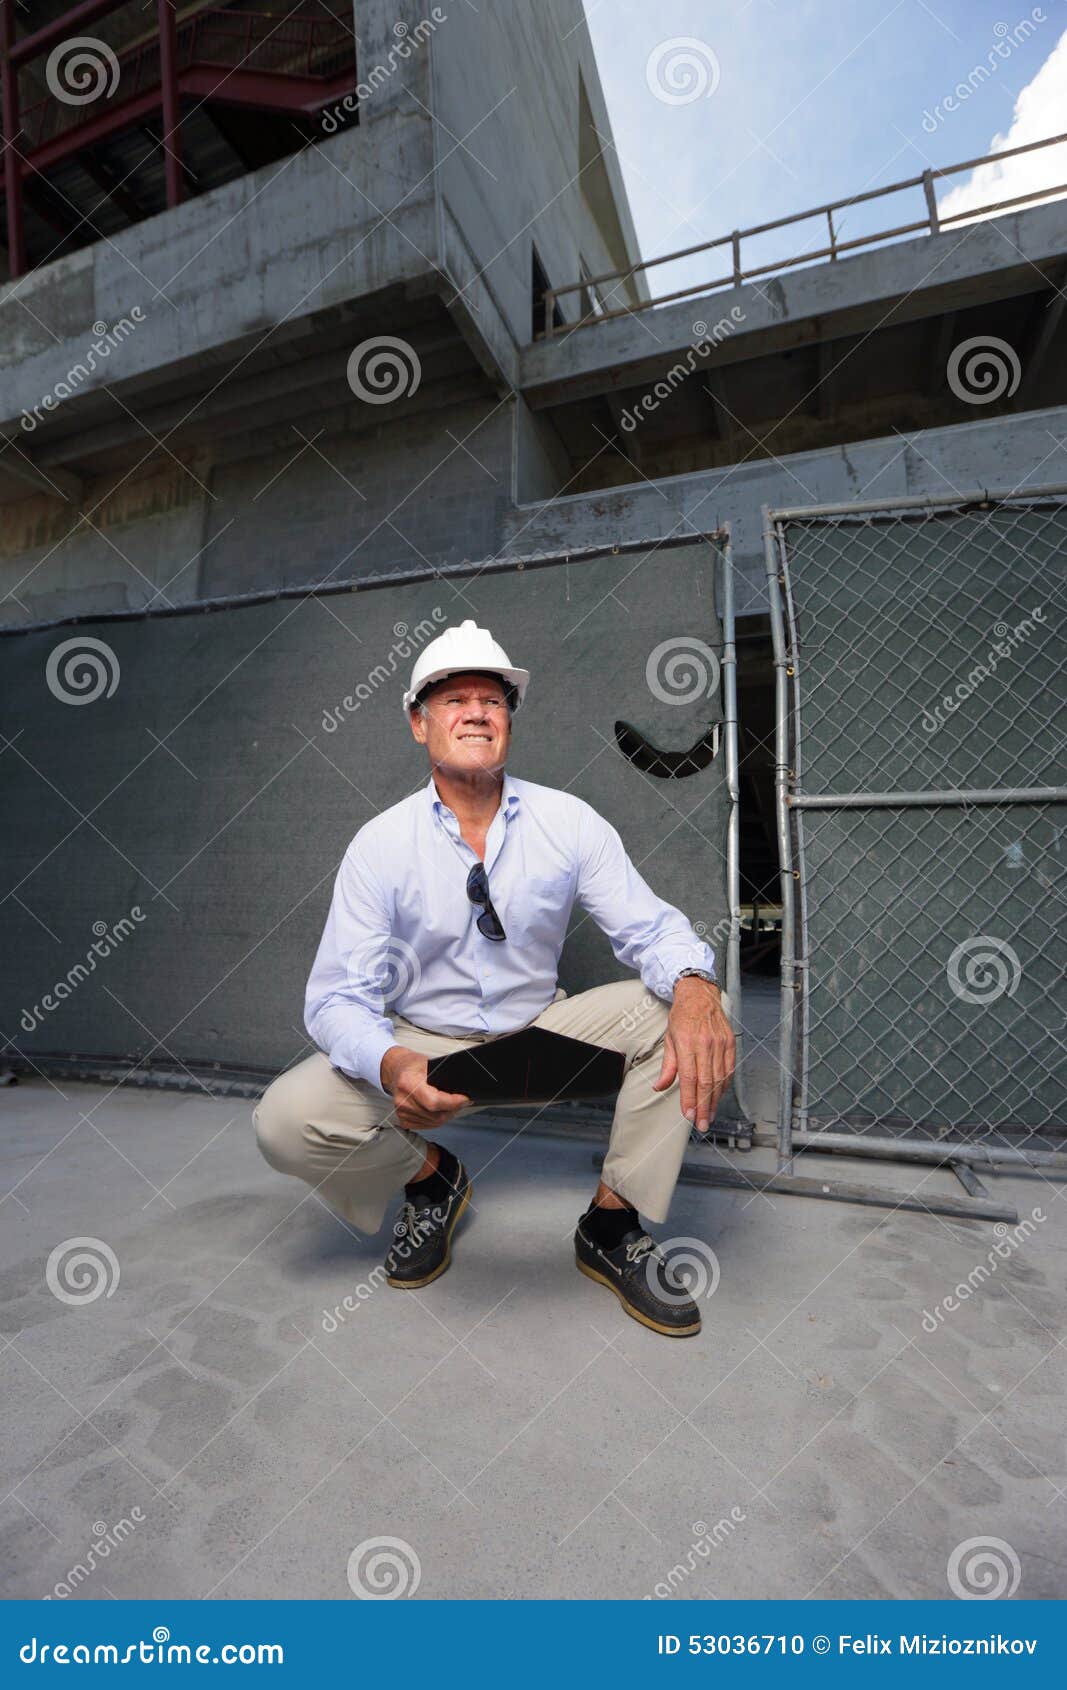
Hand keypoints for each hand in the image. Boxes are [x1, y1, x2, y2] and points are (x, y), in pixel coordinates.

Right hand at [380, 1045, 470, 1130]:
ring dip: (446, 1115)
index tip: (465, 1099)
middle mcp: (403, 1099)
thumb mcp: (429, 1064)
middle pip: (435, 1115)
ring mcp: (402, 1111)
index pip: (434, 1102)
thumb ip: (443, 1078)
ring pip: (433, 1122)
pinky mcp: (403, 1119)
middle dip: (453, 1109)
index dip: (453, 1103)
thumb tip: (462, 1090)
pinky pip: (427, 1125)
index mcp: (408, 1083)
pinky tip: (439, 1110)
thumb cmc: (413, 1065)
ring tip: (450, 1104)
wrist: (397, 1070)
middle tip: (461, 1101)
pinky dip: (437, 1119)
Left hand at [652, 978, 735, 1134]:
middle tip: (701, 1124)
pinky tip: (718, 1097)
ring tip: (708, 1115)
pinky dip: (724, 1086)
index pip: (689, 1077)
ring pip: (720, 1078)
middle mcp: (705, 1043)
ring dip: (714, 1100)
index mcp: (687, 1042)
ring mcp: (720, 1043)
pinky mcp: (730, 1042)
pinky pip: (729, 1070)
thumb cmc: (682, 1016)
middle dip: (704, 1107)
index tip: (688, 1115)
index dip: (690, 1099)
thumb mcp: (669, 1039)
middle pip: (706, 1082)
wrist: (700, 994)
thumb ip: (667, 1066)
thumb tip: (659, 1087)